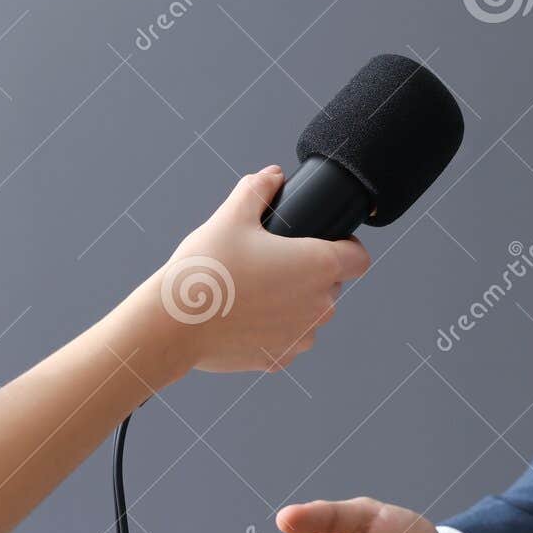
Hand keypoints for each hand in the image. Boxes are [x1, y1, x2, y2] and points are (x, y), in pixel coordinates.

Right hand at [115, 166, 371, 376]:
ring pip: (310, 314)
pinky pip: (288, 338)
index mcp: (320, 266)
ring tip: (254, 290)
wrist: (174, 323)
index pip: (358, 258)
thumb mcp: (231, 216)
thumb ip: (258, 190)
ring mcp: (304, 336)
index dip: (345, 246)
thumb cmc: (206, 267)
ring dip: (293, 303)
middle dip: (309, 274)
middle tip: (271, 263)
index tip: (324, 242)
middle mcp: (322, 306)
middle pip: (330, 285)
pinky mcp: (282, 358)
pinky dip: (273, 329)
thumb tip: (273, 175)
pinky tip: (244, 317)